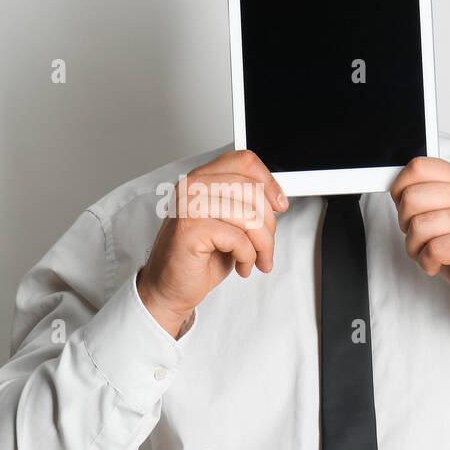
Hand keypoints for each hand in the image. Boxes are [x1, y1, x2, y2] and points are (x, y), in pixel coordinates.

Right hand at [137, 150, 288, 337]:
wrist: (169, 287)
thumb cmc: (199, 258)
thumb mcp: (229, 224)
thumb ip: (245, 204)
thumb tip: (277, 199)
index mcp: (202, 178)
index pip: (244, 161)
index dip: (269, 182)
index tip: (280, 205)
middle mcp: (192, 187)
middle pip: (251, 189)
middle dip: (269, 223)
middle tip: (266, 246)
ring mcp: (188, 205)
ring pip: (249, 215)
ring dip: (262, 245)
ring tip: (257, 260)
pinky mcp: (189, 229)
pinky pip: (238, 239)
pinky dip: (247, 256)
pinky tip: (241, 266)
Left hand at [390, 157, 449, 347]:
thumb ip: (430, 201)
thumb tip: (397, 191)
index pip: (420, 167)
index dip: (400, 188)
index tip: (404, 208)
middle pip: (412, 197)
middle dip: (405, 225)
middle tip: (420, 239)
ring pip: (419, 226)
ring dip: (415, 249)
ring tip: (430, 255)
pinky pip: (434, 249)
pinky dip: (428, 262)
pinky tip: (438, 265)